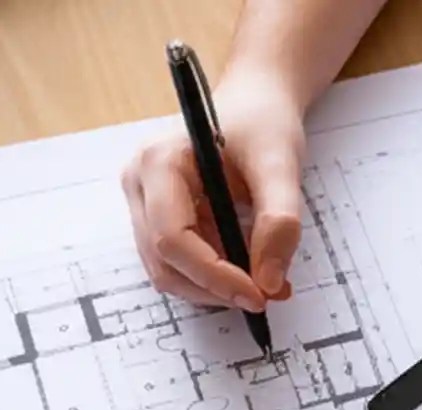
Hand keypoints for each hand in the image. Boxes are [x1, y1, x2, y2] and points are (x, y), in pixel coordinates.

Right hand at [121, 72, 304, 310]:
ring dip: (217, 287)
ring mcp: (146, 205)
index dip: (213, 275)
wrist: (257, 102)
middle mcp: (140, 185)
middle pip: (165, 263)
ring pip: (171, 271)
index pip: (172, 238)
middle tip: (267, 295)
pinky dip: (218, 276)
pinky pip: (184, 263)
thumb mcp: (281, 163)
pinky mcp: (162, 220)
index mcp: (158, 162)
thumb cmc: (263, 121)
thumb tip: (270, 282)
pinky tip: (253, 268)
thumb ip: (279, 221)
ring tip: (267, 282)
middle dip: (216, 288)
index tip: (257, 294)